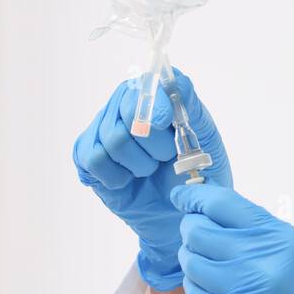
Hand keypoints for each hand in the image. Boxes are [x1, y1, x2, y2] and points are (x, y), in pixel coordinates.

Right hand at [72, 69, 230, 289]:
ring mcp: (103, 127)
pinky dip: (117, 176)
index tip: (167, 124)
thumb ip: (192, 107)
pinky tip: (128, 180)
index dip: (157, 104)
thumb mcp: (206, 139)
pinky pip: (94, 159)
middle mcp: (126, 102)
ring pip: (114, 138)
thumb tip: (176, 81)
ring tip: (149, 170)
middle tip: (167, 157)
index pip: (149, 82)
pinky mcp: (86, 153)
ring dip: (139, 164)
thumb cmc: (197, 171)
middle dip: (155, 142)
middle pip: (129, 111)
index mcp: (156, 92)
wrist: (180, 212)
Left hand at [172, 184, 293, 293]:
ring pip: (192, 264)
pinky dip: (199, 291)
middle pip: (199, 232)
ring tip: (211, 269)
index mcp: (283, 241)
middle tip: (197, 237)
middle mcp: (263, 264)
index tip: (183, 196)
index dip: (196, 197)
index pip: (223, 204)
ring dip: (193, 262)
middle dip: (192, 231)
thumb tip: (211, 215)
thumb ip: (259, 235)